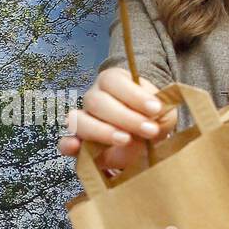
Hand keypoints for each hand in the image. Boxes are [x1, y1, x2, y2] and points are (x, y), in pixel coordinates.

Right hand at [58, 66, 177, 172]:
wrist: (145, 144)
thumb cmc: (152, 121)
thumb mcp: (164, 114)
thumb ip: (163, 112)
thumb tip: (156, 114)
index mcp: (113, 82)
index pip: (114, 81)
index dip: (133, 95)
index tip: (155, 109)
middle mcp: (94, 98)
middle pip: (97, 101)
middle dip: (125, 117)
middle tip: (149, 130)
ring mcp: (83, 120)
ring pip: (79, 120)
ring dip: (102, 131)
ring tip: (125, 140)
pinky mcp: (79, 143)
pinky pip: (64, 142)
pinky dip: (68, 145)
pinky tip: (76, 147)